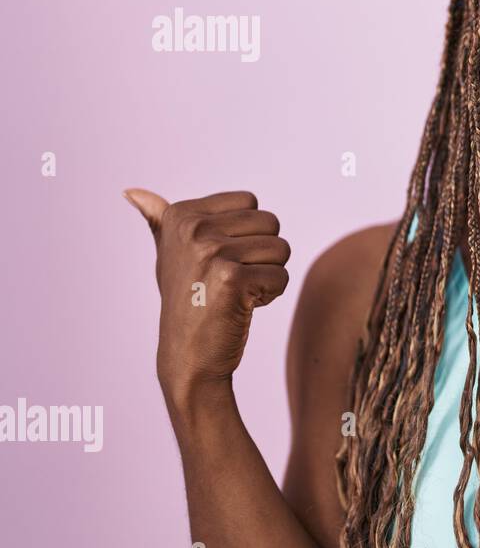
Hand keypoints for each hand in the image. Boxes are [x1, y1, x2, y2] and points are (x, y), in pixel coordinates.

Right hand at [124, 188, 290, 396]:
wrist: (188, 356)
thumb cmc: (186, 301)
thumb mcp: (168, 255)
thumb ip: (159, 221)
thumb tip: (131, 191)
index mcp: (181, 214)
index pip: (251, 202)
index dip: (246, 233)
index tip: (219, 259)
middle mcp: (193, 228)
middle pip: (271, 222)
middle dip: (261, 254)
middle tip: (230, 279)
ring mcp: (211, 252)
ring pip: (281, 249)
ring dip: (267, 275)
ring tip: (235, 293)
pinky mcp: (232, 278)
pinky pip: (281, 276)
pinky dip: (269, 295)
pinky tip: (241, 307)